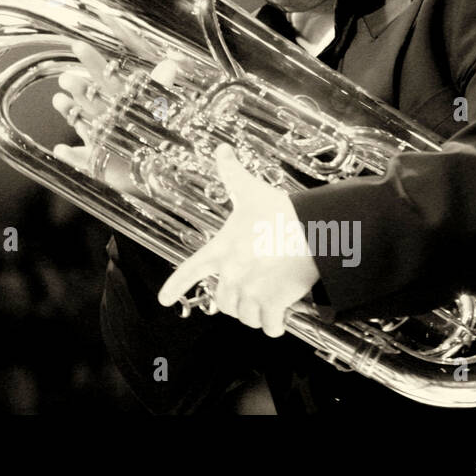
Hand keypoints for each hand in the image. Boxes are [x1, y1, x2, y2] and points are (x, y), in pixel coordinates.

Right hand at [51, 39, 180, 192]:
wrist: (155, 170)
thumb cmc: (154, 134)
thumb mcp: (161, 107)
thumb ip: (161, 86)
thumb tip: (170, 63)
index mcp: (118, 101)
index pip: (103, 76)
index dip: (92, 60)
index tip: (78, 45)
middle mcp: (103, 117)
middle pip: (87, 97)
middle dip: (76, 86)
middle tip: (66, 78)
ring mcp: (97, 139)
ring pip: (79, 122)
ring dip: (69, 111)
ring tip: (60, 101)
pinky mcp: (96, 164)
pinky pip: (79, 160)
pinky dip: (69, 156)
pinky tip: (61, 150)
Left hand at [157, 144, 319, 337]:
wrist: (311, 228)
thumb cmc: (280, 211)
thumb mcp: (249, 190)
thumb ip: (232, 172)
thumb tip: (223, 149)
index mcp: (220, 249)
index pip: (190, 270)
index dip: (176, 286)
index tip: (164, 299)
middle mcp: (230, 274)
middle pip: (222, 303)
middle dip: (235, 302)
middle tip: (250, 292)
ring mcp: (250, 291)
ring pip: (246, 317)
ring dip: (255, 314)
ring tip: (267, 302)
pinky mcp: (274, 303)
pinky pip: (270, 327)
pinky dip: (275, 326)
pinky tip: (280, 319)